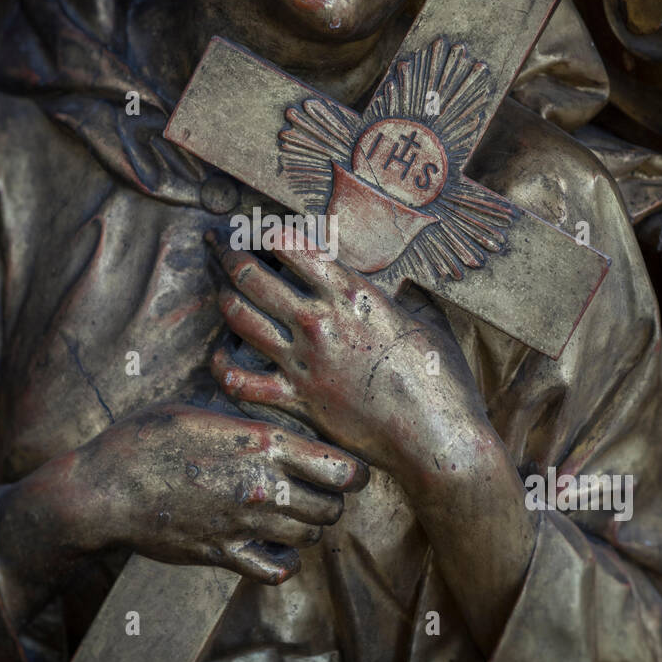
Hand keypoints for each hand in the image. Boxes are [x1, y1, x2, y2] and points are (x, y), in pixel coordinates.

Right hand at [0, 403, 368, 607]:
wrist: (105, 488)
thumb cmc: (147, 437)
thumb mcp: (200, 405)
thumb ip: (244, 411)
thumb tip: (265, 393)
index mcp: (262, 443)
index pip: (343, 468)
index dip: (354, 470)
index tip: (346, 467)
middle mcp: (263, 486)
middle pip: (333, 506)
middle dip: (332, 497)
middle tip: (316, 487)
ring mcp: (245, 524)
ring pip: (310, 536)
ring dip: (308, 525)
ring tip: (293, 511)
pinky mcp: (224, 554)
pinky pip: (278, 570)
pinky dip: (284, 561)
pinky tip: (273, 545)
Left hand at [208, 233, 487, 475]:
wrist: (435, 438)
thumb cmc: (441, 379)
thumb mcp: (428, 320)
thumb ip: (405, 295)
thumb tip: (402, 284)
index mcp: (351, 294)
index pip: (291, 244)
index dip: (266, 227)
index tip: (259, 224)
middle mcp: (318, 322)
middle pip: (251, 275)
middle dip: (229, 252)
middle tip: (220, 242)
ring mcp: (302, 363)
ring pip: (238, 317)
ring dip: (222, 294)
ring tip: (220, 284)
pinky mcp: (296, 401)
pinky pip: (240, 382)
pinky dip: (222, 365)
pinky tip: (221, 354)